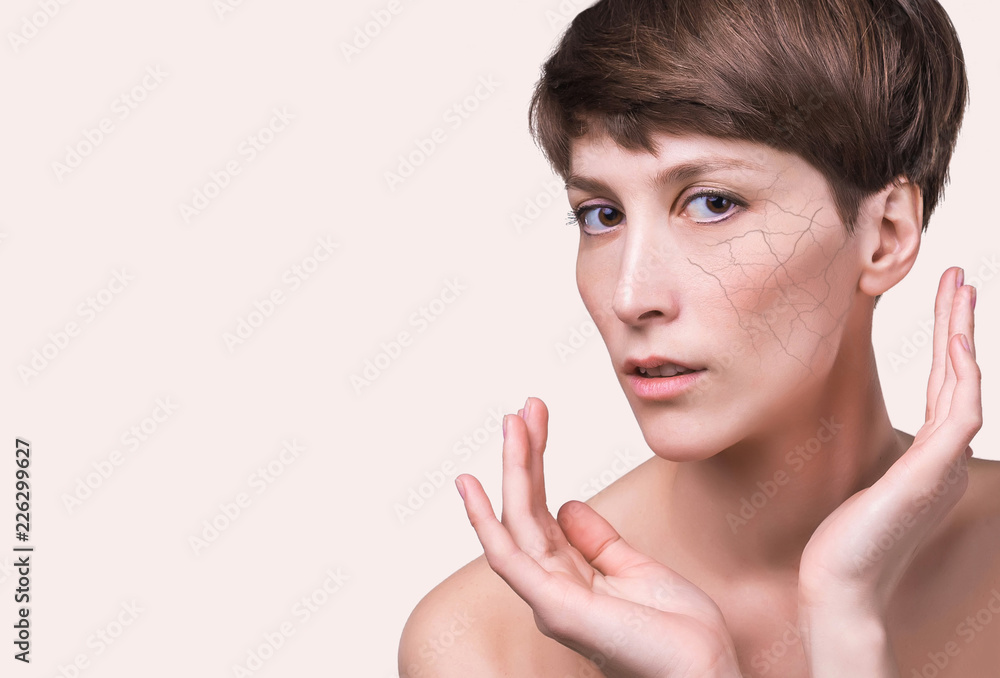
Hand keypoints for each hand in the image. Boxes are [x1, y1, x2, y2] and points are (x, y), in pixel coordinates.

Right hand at [456, 397, 740, 677]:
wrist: (705, 674)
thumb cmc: (677, 634)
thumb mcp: (637, 570)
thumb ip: (598, 540)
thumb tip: (567, 505)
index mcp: (570, 578)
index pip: (542, 511)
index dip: (536, 464)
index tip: (535, 420)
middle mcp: (552, 586)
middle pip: (527, 509)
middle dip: (524, 455)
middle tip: (522, 408)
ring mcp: (549, 598)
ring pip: (518, 521)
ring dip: (514, 468)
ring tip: (513, 421)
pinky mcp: (555, 607)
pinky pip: (510, 559)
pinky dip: (486, 523)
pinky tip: (473, 489)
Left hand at [797, 268, 981, 672]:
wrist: (839, 588)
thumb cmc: (842, 543)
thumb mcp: (856, 485)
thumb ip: (869, 460)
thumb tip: (841, 431)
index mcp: (928, 460)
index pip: (947, 387)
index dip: (948, 342)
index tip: (945, 301)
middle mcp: (943, 461)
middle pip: (961, 376)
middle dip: (960, 324)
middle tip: (958, 278)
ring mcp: (941, 468)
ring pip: (966, 385)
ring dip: (963, 335)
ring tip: (959, 290)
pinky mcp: (928, 475)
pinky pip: (959, 416)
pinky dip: (963, 379)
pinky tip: (957, 344)